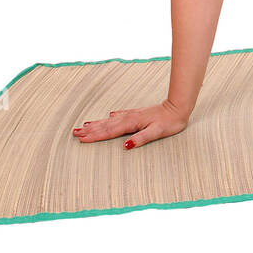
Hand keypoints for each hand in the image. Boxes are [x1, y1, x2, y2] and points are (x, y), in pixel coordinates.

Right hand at [72, 100, 189, 149]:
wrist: (178, 107)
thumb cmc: (169, 122)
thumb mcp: (156, 133)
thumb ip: (141, 139)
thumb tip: (125, 145)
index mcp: (132, 124)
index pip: (110, 131)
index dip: (95, 136)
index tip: (81, 139)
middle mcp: (129, 118)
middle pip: (106, 125)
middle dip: (90, 130)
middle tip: (74, 133)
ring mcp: (132, 115)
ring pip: (110, 120)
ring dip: (97, 124)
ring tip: (84, 126)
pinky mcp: (137, 114)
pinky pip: (119, 117)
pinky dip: (110, 118)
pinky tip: (108, 117)